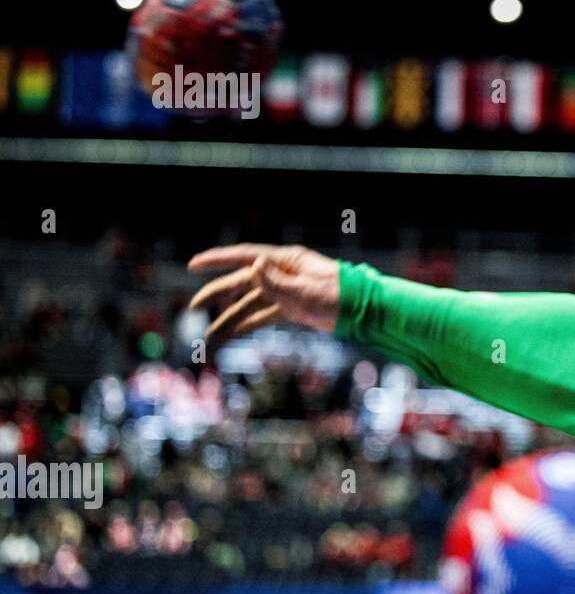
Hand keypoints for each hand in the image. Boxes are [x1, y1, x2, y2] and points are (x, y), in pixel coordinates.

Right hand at [187, 244, 339, 342]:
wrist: (362, 310)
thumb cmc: (337, 295)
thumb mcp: (304, 289)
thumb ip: (276, 280)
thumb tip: (253, 263)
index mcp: (284, 261)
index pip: (243, 257)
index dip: (217, 260)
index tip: (193, 264)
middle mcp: (281, 273)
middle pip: (241, 283)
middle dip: (217, 294)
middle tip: (193, 307)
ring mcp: (285, 290)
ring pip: (250, 304)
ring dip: (230, 319)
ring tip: (209, 337)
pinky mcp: (291, 307)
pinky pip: (264, 315)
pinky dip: (248, 325)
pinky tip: (231, 336)